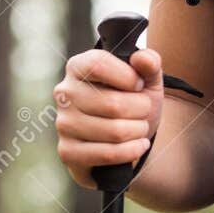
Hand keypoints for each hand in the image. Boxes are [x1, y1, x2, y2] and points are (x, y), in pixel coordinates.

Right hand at [53, 45, 163, 189]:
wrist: (127, 137)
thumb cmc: (133, 102)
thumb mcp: (146, 79)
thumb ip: (150, 63)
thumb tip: (143, 58)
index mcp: (78, 67)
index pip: (99, 65)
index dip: (128, 77)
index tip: (138, 85)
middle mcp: (65, 94)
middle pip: (113, 104)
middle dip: (141, 110)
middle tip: (143, 111)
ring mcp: (64, 124)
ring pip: (114, 131)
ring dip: (139, 131)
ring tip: (139, 127)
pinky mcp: (68, 151)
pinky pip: (108, 154)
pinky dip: (132, 150)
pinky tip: (138, 145)